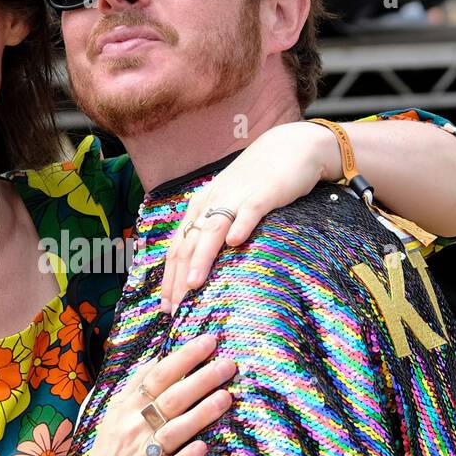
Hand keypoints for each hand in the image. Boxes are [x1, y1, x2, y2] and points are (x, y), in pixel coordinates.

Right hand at [78, 333, 235, 455]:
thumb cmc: (110, 449)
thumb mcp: (115, 412)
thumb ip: (136, 386)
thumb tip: (159, 356)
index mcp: (127, 407)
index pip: (157, 376)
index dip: (183, 358)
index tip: (208, 341)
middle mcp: (134, 428)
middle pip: (171, 399)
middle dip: (200, 380)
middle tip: (229, 364)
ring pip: (174, 431)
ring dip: (200, 414)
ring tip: (226, 397)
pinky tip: (202, 447)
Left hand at [162, 121, 338, 311]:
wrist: (290, 148)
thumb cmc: (258, 181)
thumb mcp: (229, 203)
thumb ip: (216, 228)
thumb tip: (202, 264)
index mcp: (201, 206)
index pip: (178, 246)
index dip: (169, 277)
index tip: (165, 305)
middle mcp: (212, 201)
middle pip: (189, 243)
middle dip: (179, 278)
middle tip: (175, 307)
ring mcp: (236, 197)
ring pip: (212, 229)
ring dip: (201, 258)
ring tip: (194, 284)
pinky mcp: (263, 194)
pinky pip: (249, 211)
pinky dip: (240, 226)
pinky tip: (234, 243)